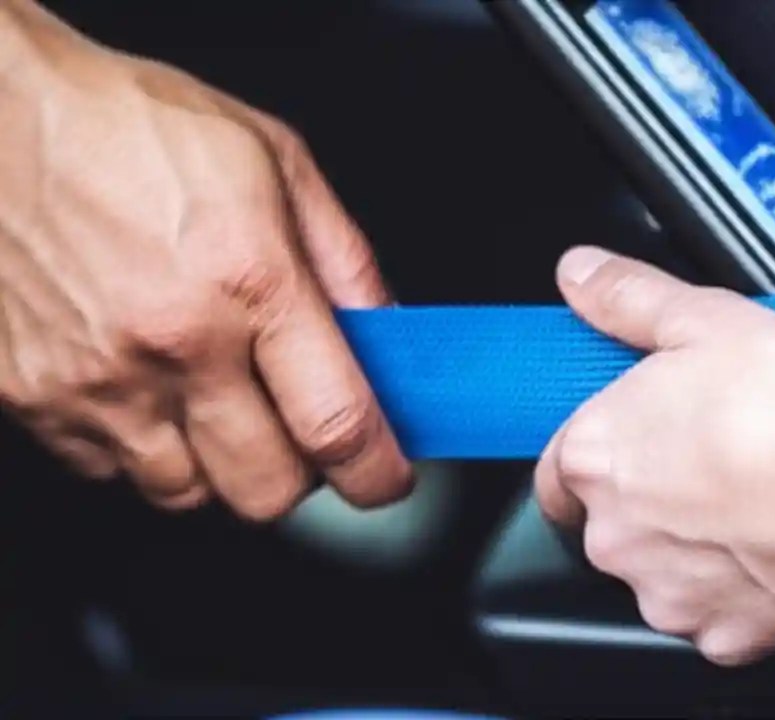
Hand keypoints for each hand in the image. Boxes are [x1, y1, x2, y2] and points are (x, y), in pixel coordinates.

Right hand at [0, 1, 411, 518]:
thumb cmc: (130, 126)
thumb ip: (346, 263)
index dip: (376, 472)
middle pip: (265, 490)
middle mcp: (173, 342)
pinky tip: (147, 384)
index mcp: (248, 279)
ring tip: (214, 396)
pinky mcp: (30, 396)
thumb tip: (389, 338)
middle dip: (299, 473)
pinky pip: (108, 469)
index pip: (336, 423)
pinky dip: (142, 446)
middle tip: (298, 429)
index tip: (386, 478)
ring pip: (187, 494)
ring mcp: (94, 379)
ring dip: (218, 464)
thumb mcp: (278, 163)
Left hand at [536, 247, 774, 665]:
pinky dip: (747, 593)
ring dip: (700, 550)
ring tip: (762, 505)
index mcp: (597, 457)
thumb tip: (580, 273)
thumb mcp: (704, 318)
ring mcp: (668, 594)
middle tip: (720, 463)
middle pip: (617, 525)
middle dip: (658, 502)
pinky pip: (725, 617)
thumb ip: (630, 296)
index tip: (640, 445)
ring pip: (669, 574)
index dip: (599, 456)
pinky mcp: (726, 636)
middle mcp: (616, 536)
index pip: (559, 471)